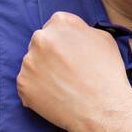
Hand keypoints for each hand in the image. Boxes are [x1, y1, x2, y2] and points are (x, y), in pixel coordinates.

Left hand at [16, 11, 131, 131]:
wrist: (103, 109)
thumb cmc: (108, 74)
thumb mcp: (104, 38)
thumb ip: (82, 29)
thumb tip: (71, 34)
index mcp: (60, 23)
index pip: (55, 26)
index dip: (64, 42)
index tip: (71, 55)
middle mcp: (41, 38)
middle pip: (41, 44)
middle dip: (51, 55)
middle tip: (67, 72)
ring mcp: (29, 62)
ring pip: (33, 64)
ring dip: (44, 72)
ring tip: (64, 87)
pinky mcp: (23, 84)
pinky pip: (27, 84)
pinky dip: (38, 90)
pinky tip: (56, 97)